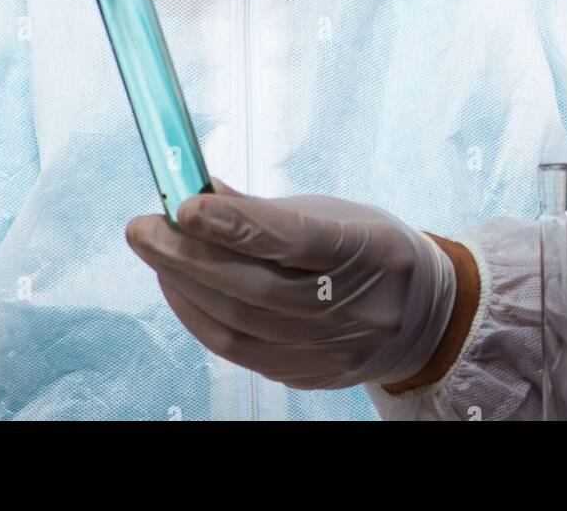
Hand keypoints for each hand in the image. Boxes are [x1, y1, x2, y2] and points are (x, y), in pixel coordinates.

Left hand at [126, 179, 457, 389]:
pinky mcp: (310, 377)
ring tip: (155, 251)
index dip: (235, 223)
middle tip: (143, 227)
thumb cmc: (370, 248)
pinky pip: (240, 352)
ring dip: (185, 287)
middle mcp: (351, 308)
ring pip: (239, 325)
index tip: (185, 203)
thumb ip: (264, 209)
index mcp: (366, 250)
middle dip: (188, 257)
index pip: (291, 240)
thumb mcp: (333, 212)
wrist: (423, 315)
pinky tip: (180, 289)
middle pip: (253, 289)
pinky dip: (201, 318)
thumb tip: (197, 188)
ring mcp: (330, 351)